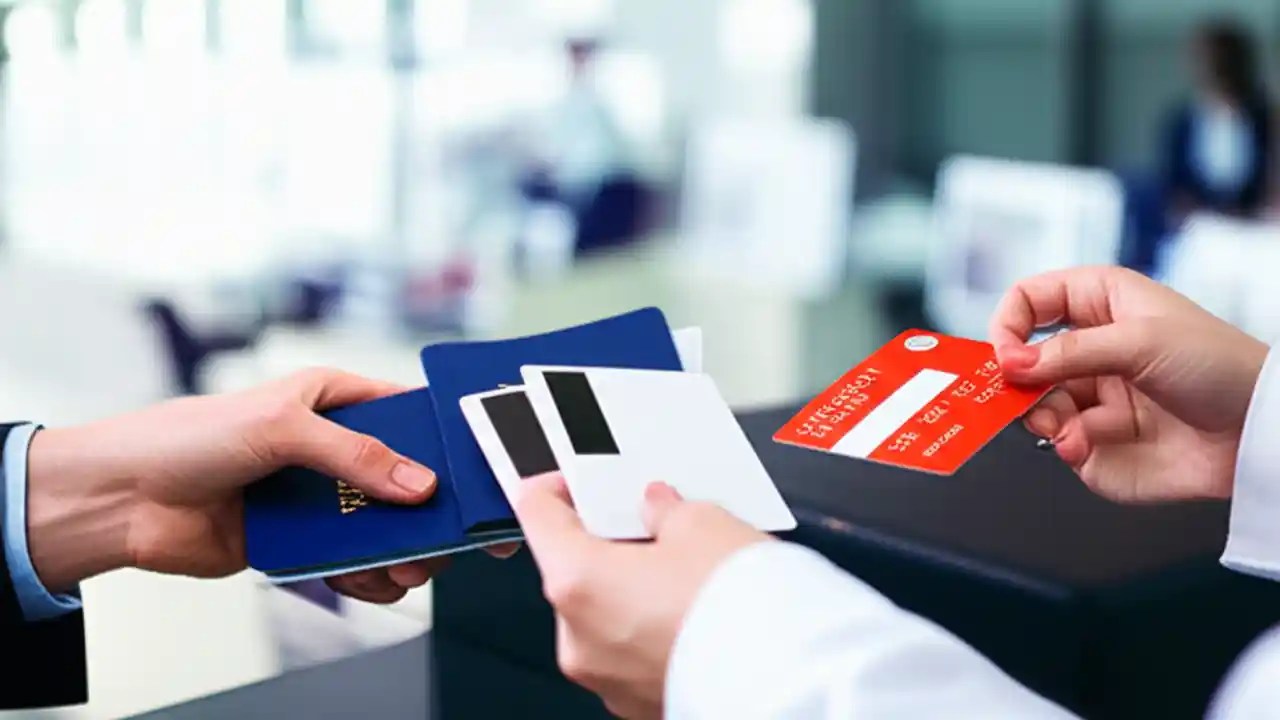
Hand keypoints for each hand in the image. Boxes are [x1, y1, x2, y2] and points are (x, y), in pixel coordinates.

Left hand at [25, 368, 512, 602]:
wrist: (124, 499)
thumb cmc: (188, 437)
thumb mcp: (280, 427)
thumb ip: (353, 454)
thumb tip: (416, 482)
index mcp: (336, 399)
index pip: (410, 415)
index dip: (448, 441)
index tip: (482, 469)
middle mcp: (335, 448)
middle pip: (407, 479)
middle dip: (432, 510)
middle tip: (454, 536)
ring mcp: (320, 497)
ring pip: (384, 526)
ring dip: (405, 550)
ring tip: (411, 568)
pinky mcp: (302, 541)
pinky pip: (351, 561)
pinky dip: (369, 576)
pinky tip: (376, 582)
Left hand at [515, 473, 768, 718]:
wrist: (786, 678)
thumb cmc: (739, 607)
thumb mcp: (703, 522)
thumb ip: (665, 509)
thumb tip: (658, 508)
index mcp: (575, 581)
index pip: (536, 514)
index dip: (558, 487)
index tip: (579, 480)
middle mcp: (578, 638)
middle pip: (572, 570)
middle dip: (608, 544)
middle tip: (651, 523)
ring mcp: (606, 679)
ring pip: (602, 616)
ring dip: (631, 591)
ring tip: (686, 572)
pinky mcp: (638, 704)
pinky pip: (632, 653)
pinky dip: (653, 631)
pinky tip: (694, 612)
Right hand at [989, 266, 1267, 502]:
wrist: (1259, 433)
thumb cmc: (1221, 366)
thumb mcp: (1141, 341)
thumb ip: (1069, 352)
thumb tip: (1012, 364)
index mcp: (1101, 305)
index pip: (1030, 301)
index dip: (1009, 323)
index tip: (1004, 354)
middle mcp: (1090, 350)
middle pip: (1022, 360)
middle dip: (1015, 381)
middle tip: (1013, 396)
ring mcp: (1093, 398)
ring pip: (1034, 406)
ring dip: (1042, 417)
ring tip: (1064, 428)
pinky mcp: (1098, 443)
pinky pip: (1060, 444)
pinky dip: (1066, 445)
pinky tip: (1084, 445)